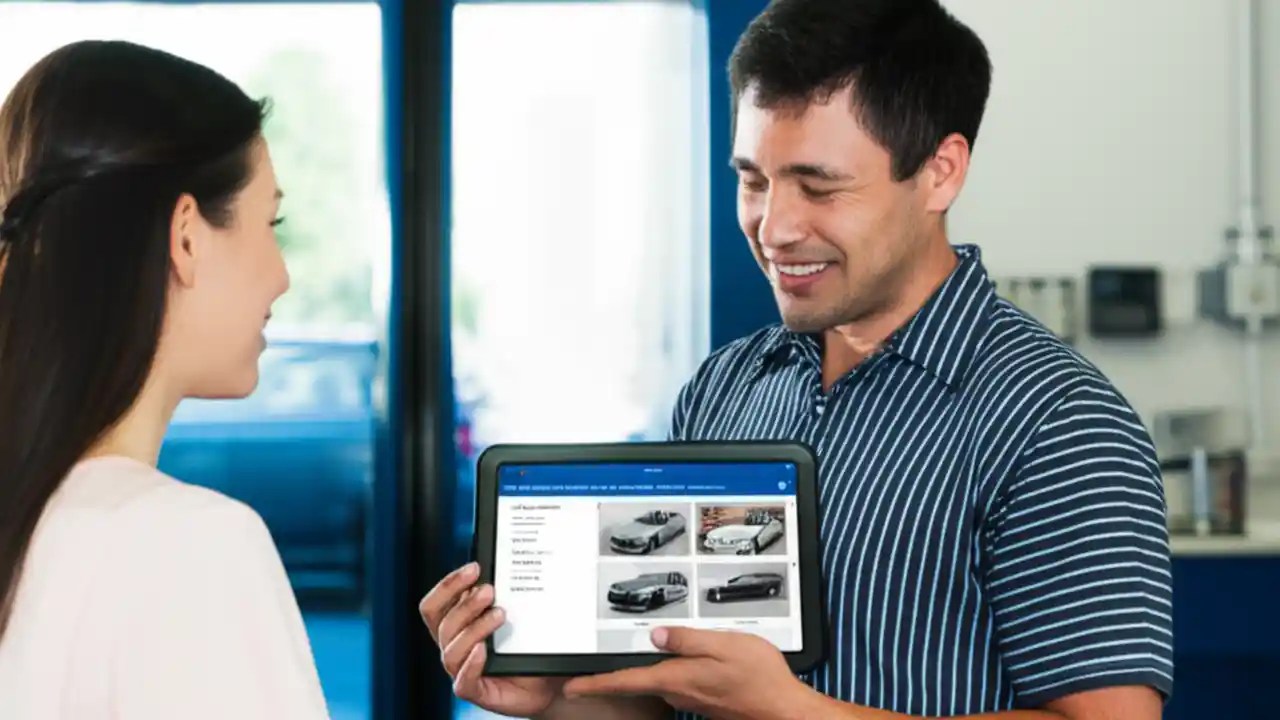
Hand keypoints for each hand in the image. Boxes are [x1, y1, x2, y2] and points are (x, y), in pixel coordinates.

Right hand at [419, 562, 565, 716]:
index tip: (474, 568)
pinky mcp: (476, 691)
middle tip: (489, 590)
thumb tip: (505, 570)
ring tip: (499, 615)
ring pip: (452, 650)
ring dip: (474, 628)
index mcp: (457, 627)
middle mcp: (455, 647)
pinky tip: (484, 650)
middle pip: (442, 623)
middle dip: (465, 603)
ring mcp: (463, 670)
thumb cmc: (528, 646)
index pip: (435, 605)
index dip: (448, 585)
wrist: (548, 680)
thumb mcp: (517, 616)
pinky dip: (471, 664)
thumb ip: (506, 596)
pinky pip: (463, 681)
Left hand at [562, 627, 818, 719]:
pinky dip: (674, 671)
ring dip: (649, 670)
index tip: (571, 686)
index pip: (625, 681)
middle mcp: (679, 693)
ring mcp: (691, 700)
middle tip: (596, 664)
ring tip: (642, 650)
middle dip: (619, 672)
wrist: (784, 711)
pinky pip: (681, 682)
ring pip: (662, 680)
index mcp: (677, 678)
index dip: (594, 684)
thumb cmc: (759, 680)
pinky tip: (682, 660)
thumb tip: (657, 635)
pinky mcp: (705, 700)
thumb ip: (688, 639)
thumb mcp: (724, 645)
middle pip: (640, 680)